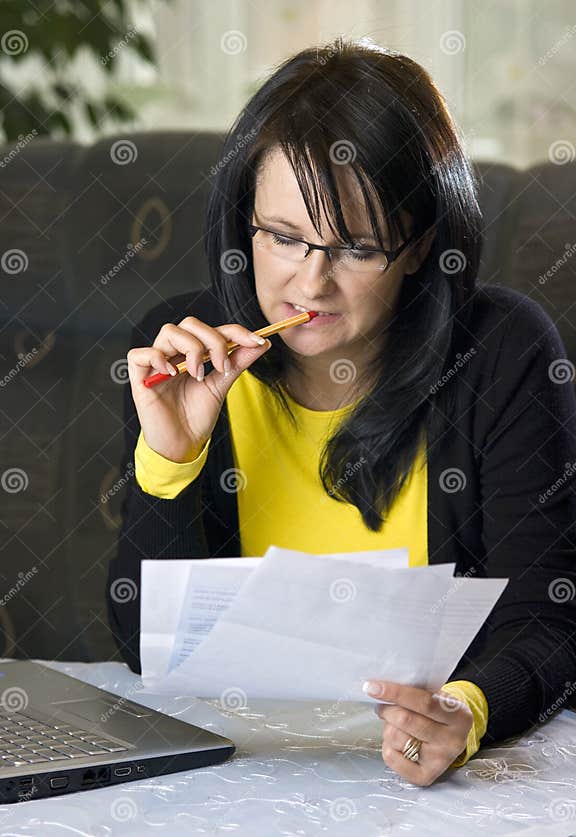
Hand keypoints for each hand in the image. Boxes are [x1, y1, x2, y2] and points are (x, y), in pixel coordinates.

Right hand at [127, 317, 271, 462]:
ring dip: (191, 349)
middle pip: (191, 324)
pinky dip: (158, 357)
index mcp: (195, 352)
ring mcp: (157, 362)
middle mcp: (175, 353)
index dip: (235, 331)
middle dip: (213, 341)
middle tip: (223, 367)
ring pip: (169, 332)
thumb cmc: (197, 416)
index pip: (214, 329)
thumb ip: (239, 362)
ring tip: (198, 375)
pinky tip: (172, 373)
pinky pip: (140, 354)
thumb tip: (263, 343)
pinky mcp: (140, 377)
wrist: (182, 444)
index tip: (257, 342)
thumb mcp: (222, 385)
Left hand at [363, 679, 472, 785]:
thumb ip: (416, 691)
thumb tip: (382, 687)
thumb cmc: (437, 712)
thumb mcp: (437, 696)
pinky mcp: (425, 777)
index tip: (373, 687)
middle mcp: (453, 741)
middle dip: (387, 710)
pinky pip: (391, 757)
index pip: (424, 701)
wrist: (450, 739)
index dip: (396, 693)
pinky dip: (387, 746)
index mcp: (460, 716)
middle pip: (406, 720)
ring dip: (388, 728)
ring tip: (395, 726)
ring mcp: (440, 761)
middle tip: (383, 706)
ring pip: (396, 737)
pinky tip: (397, 742)